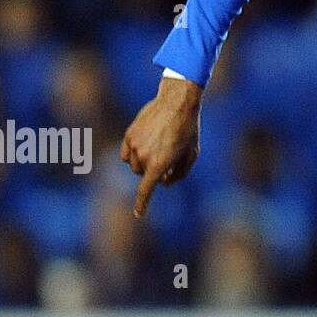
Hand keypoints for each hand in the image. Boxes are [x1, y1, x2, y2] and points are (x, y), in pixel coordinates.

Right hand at [121, 76, 202, 217]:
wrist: (176, 102)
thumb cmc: (188, 129)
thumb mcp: (191, 154)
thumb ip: (179, 173)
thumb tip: (164, 183)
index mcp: (159, 164)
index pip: (145, 191)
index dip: (141, 204)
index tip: (138, 214)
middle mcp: (143, 156)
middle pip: (141, 175)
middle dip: (151, 173)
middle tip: (165, 161)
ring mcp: (134, 144)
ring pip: (133, 165)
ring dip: (142, 163)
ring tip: (158, 149)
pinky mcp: (129, 134)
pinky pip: (125, 153)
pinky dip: (132, 155)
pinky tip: (143, 147)